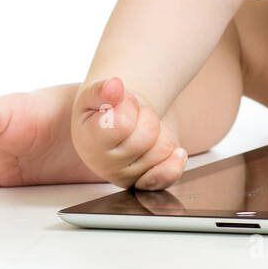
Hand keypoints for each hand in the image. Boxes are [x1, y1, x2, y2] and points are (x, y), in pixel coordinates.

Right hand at [71, 76, 186, 190]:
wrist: (104, 133)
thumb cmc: (99, 114)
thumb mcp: (93, 97)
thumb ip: (101, 90)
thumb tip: (115, 86)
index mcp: (91, 144)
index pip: (123, 123)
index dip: (128, 105)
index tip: (121, 101)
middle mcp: (108, 166)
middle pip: (148, 133)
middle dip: (145, 115)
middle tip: (133, 114)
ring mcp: (129, 176)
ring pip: (163, 147)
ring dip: (158, 132)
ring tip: (140, 129)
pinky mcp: (147, 182)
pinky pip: (169, 176)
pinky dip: (176, 163)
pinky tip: (176, 153)